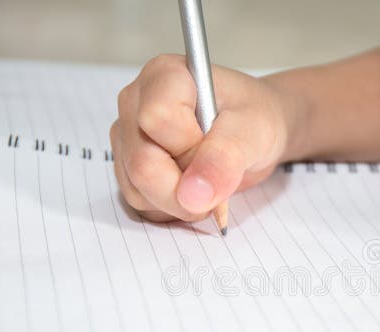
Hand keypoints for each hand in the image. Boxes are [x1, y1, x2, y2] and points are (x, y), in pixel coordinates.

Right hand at [111, 55, 289, 221]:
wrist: (252, 133)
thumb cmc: (253, 118)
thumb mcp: (253, 130)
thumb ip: (225, 157)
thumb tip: (193, 195)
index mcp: (163, 76)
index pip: (158, 118)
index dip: (191, 147)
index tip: (219, 148)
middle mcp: (135, 103)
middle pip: (142, 162)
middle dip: (186, 187)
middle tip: (218, 179)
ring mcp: (126, 137)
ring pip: (136, 189)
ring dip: (179, 202)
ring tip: (207, 180)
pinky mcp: (126, 166)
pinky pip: (139, 202)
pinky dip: (170, 208)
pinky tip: (191, 189)